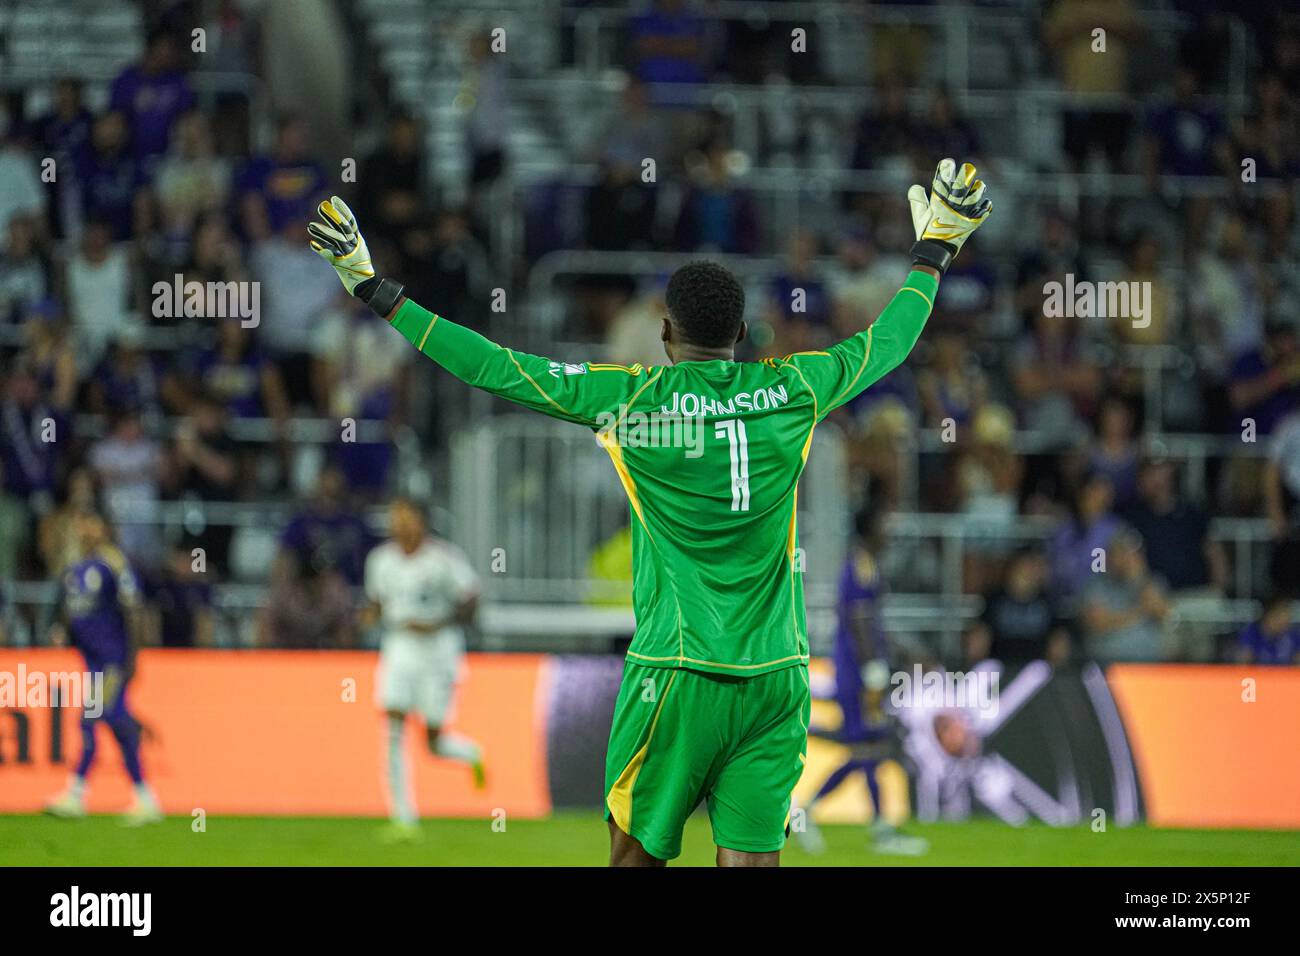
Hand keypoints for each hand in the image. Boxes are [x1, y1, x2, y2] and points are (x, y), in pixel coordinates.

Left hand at [308, 196, 376, 295]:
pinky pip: (330, 256)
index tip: (334, 199)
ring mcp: (348, 254)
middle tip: (321, 205)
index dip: (343, 209)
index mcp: (357, 240)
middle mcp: (354, 245)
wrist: (365, 283)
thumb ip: (342, 240)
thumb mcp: (354, 250)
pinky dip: (321, 250)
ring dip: (323, 232)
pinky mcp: (342, 264)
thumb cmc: (358, 266)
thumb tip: (329, 232)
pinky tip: (312, 244)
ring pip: (336, 240)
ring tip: (310, 225)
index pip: (351, 221)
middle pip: (343, 227)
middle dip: (332, 216)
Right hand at [907, 158, 991, 273]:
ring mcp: (963, 216)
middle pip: (959, 189)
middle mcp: (951, 209)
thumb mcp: (918, 216)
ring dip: (977, 190)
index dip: (944, 172)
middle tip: (968, 168)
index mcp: (937, 205)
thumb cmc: (926, 233)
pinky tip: (985, 203)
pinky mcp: (972, 224)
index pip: (941, 184)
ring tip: (980, 185)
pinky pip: (981, 213)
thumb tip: (916, 186)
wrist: (937, 252)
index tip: (948, 162)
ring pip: (973, 198)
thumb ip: (917, 200)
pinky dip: (984, 207)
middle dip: (964, 177)